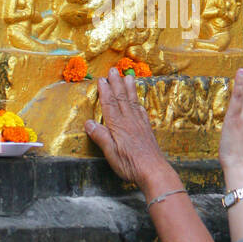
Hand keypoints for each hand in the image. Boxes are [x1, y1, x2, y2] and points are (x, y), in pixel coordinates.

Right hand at [85, 68, 173, 194]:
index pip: (109, 104)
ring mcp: (140, 124)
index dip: (105, 91)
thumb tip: (88, 123)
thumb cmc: (129, 164)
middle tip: (114, 70)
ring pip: (133, 102)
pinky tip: (138, 101)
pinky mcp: (147, 130)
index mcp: (117, 125)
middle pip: (121, 99)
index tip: (102, 80)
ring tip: (129, 77)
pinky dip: (138, 103)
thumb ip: (100, 136)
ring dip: (129, 89)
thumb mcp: (110, 153)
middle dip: (116, 84)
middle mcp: (129, 121)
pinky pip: (141, 111)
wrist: (153, 171)